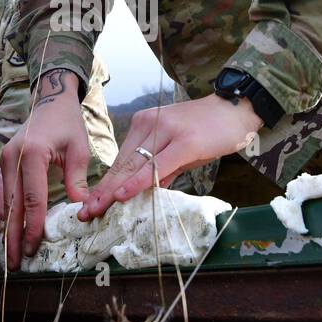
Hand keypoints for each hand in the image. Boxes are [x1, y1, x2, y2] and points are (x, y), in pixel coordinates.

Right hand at [0, 70, 91, 269]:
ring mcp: (5, 160)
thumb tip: (82, 211)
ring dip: (11, 229)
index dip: (34, 226)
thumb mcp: (80, 149)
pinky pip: (8, 194)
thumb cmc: (68, 122)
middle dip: (14, 236)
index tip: (35, 248)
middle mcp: (13, 157)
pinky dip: (11, 215)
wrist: (50, 99)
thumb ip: (78, 180)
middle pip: (13, 205)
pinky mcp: (5, 163)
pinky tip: (14, 234)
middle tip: (16, 264)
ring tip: (13, 256)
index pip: (33, 198)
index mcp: (32, 153)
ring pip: (7, 202)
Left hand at [79, 93, 263, 220]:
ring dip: (114, 191)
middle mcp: (149, 125)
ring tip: (97, 209)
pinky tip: (124, 195)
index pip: (120, 160)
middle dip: (103, 191)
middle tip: (85, 213)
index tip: (89, 204)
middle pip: (122, 164)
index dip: (105, 184)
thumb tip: (143, 192)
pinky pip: (157, 166)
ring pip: (134, 166)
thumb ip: (160, 169)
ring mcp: (166, 131)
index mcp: (144, 124)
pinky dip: (139, 182)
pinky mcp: (184, 142)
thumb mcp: (177, 149)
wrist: (235, 109)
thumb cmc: (207, 131)